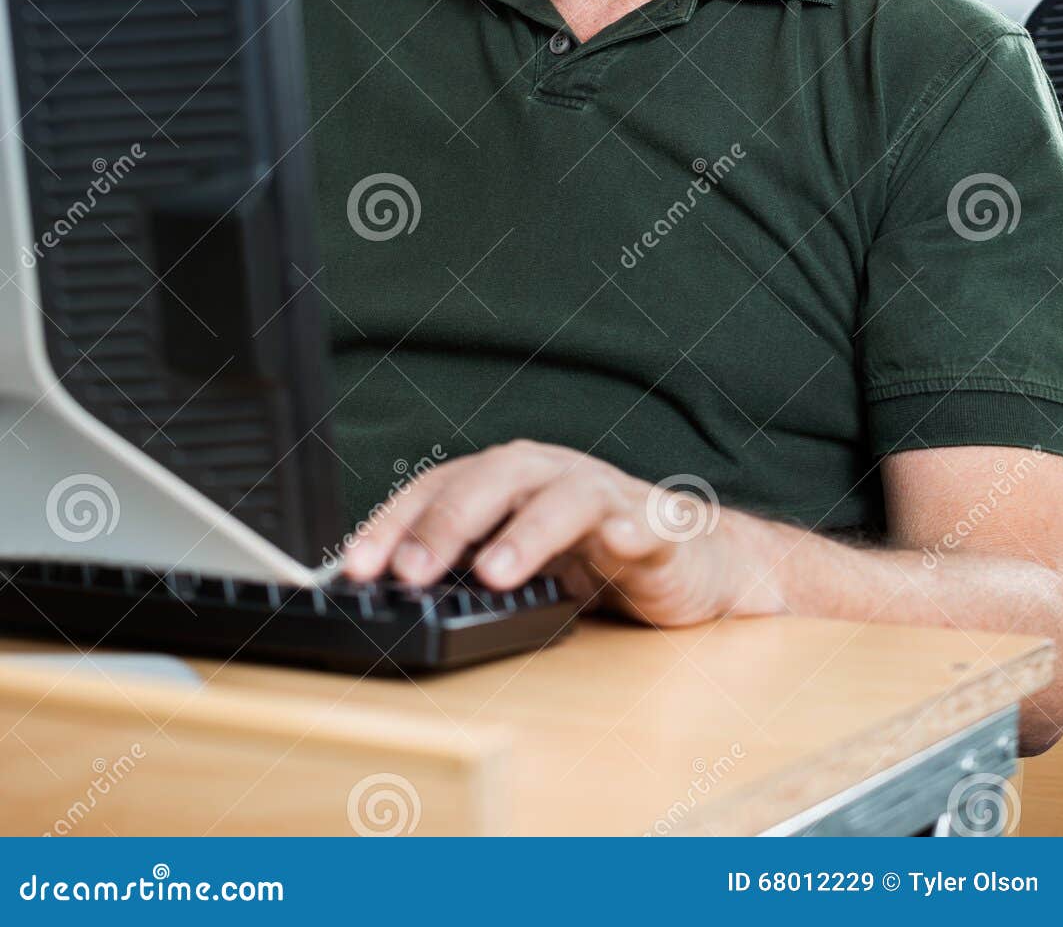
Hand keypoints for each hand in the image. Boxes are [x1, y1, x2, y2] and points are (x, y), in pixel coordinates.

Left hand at [341, 440, 765, 626]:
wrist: (694, 561)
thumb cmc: (594, 557)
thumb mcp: (514, 564)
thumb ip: (459, 571)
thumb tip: (382, 601)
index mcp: (506, 481)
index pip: (437, 489)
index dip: (392, 524)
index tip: (353, 568)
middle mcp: (550, 476)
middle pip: (493, 481)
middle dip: (446, 526)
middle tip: (409, 572)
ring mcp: (606, 499)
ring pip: (564, 499)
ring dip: (527, 533)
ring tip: (494, 574)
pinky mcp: (660, 530)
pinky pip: (645, 525)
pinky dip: (632, 531)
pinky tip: (619, 544)